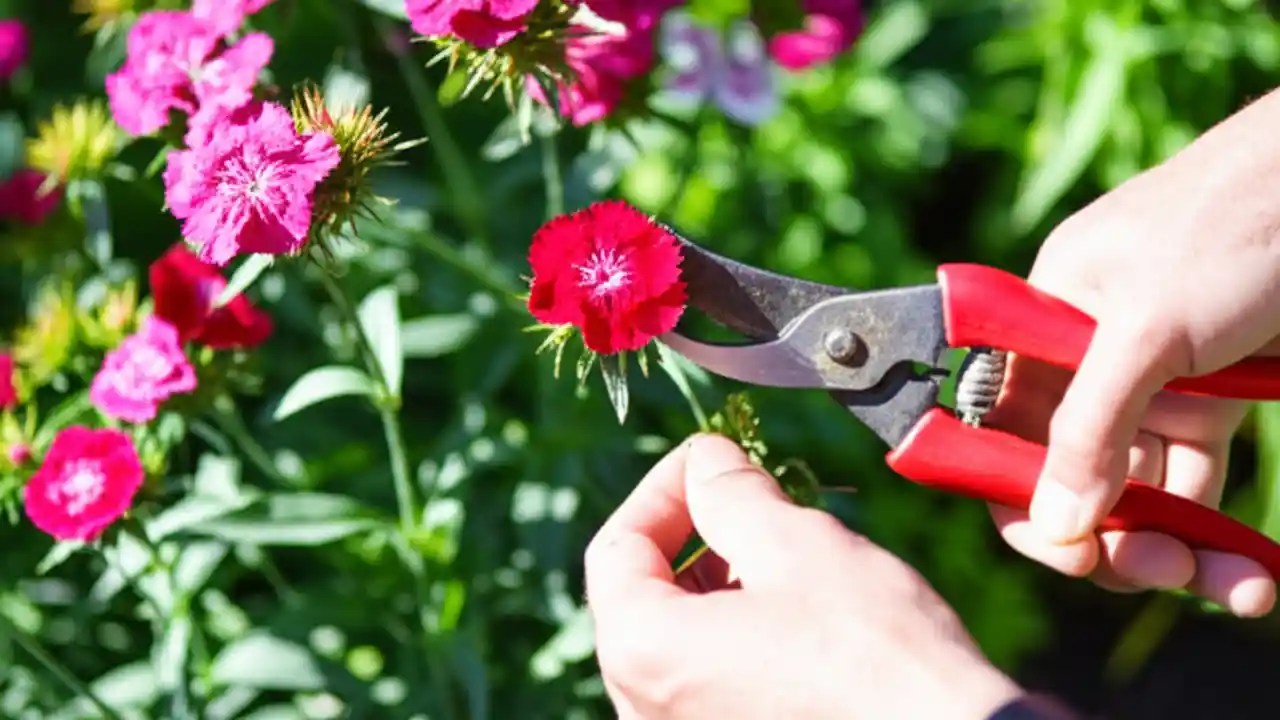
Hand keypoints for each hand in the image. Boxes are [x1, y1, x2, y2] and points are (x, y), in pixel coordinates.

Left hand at [585, 434, 1025, 719]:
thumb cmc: (874, 654)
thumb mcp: (795, 545)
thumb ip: (729, 493)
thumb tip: (705, 463)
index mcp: (642, 652)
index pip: (615, 548)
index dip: (661, 488)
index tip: (711, 460)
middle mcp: (645, 709)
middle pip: (642, 599)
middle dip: (693, 538)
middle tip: (753, 503)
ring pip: (679, 644)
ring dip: (719, 587)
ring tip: (786, 559)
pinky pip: (709, 685)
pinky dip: (738, 640)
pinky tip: (801, 620)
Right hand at [985, 90, 1279, 615]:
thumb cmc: (1231, 224)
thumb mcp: (1149, 329)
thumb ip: (1093, 426)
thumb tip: (1055, 523)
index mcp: (1041, 326)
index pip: (999, 432)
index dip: (1022, 498)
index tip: (1071, 554)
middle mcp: (1085, 361)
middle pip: (1070, 476)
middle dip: (1113, 537)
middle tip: (1162, 571)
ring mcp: (1149, 384)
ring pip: (1138, 491)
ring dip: (1178, 548)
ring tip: (1236, 588)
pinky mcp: (1210, 400)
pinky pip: (1195, 482)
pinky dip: (1217, 530)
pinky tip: (1248, 570)